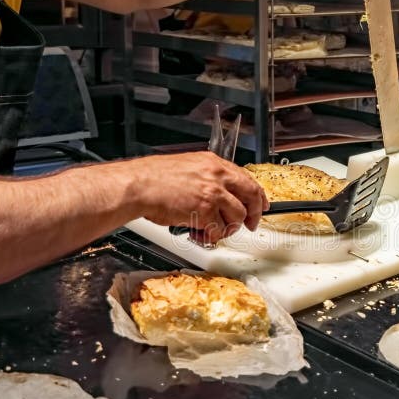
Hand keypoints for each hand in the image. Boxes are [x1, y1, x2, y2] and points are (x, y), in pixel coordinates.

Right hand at [127, 152, 268, 242]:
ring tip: (211, 229)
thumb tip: (221, 196)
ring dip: (227, 228)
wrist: (138, 186)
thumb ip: (208, 180)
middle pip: (251, 195)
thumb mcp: (188, 168)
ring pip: (237, 216)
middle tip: (250, 225)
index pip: (246, 179)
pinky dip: (211, 235)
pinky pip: (219, 229)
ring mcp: (213, 193)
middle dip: (254, 214)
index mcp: (213, 164)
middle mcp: (217, 176)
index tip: (260, 204)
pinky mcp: (205, 210)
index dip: (257, 195)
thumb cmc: (154, 179)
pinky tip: (199, 231)